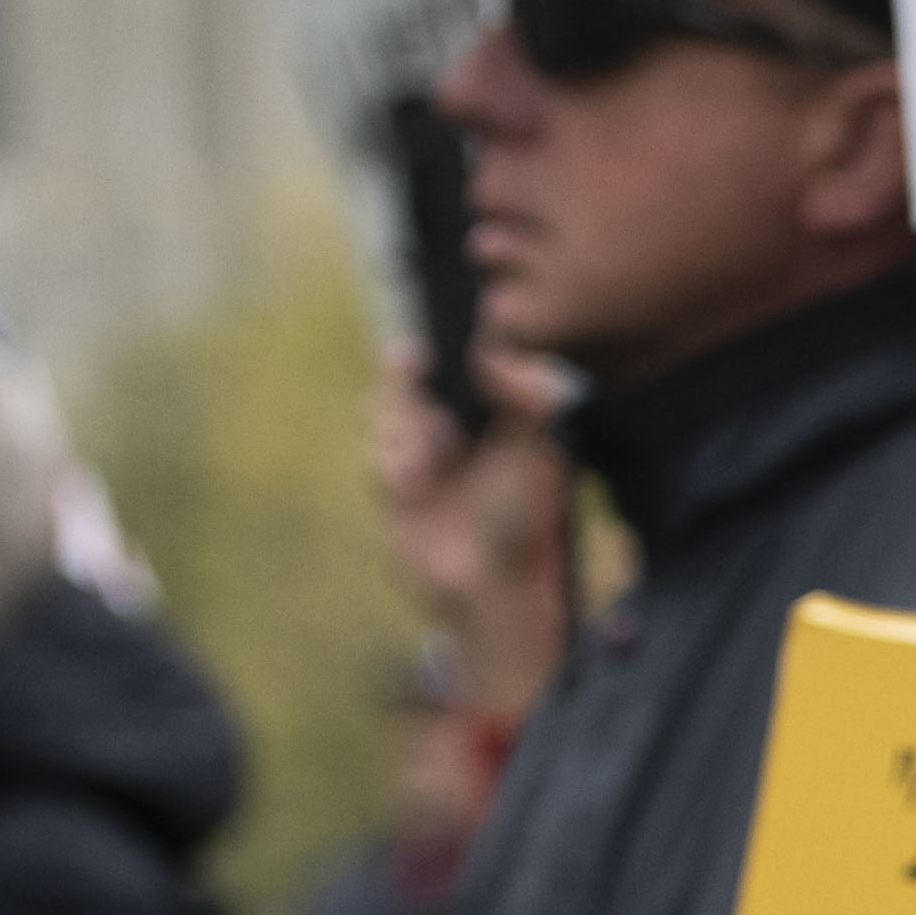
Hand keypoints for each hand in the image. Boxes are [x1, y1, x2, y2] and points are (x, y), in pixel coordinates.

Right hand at [367, 339, 572, 713]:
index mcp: (491, 412)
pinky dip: (393, 463)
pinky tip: (414, 485)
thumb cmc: (524, 523)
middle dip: (403, 369)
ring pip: (385, 408)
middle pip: (407, 373)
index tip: (435, 327)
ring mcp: (419, 451)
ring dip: (400, 423)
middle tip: (410, 358)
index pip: (458, 360)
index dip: (441, 341)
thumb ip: (527, 402)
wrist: (491, 587)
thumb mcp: (537, 457)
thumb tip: (496, 355)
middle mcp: (452, 425)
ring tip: (426, 460)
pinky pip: (378, 452)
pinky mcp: (393, 481)